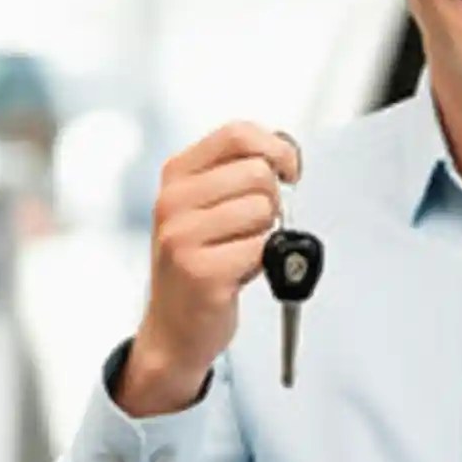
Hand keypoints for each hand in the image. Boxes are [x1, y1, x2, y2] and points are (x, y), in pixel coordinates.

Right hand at [115, 122, 299, 416]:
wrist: (174, 328)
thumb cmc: (200, 263)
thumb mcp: (206, 206)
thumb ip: (238, 173)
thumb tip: (287, 155)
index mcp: (177, 175)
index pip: (238, 134)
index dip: (276, 148)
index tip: (289, 170)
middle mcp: (173, 201)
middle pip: (258, 173)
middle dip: (273, 201)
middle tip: (254, 228)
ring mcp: (182, 237)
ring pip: (263, 210)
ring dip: (266, 235)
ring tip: (239, 252)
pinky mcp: (202, 272)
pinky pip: (262, 249)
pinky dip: (264, 264)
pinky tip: (238, 274)